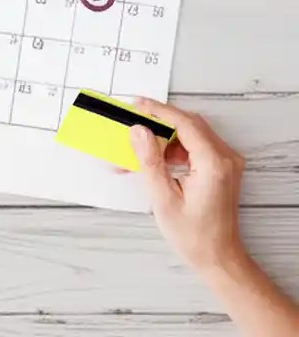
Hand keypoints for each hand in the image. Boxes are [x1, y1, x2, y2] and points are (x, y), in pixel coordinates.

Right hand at [129, 97, 246, 273]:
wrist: (217, 255)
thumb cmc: (193, 234)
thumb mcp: (163, 198)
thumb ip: (150, 160)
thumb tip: (138, 131)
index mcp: (213, 164)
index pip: (185, 124)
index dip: (158, 111)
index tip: (136, 104)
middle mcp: (225, 159)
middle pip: (190, 124)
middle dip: (159, 121)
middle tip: (132, 122)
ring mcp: (227, 163)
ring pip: (192, 134)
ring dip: (165, 138)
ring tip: (139, 151)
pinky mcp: (223, 168)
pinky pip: (197, 146)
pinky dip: (174, 149)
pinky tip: (156, 161)